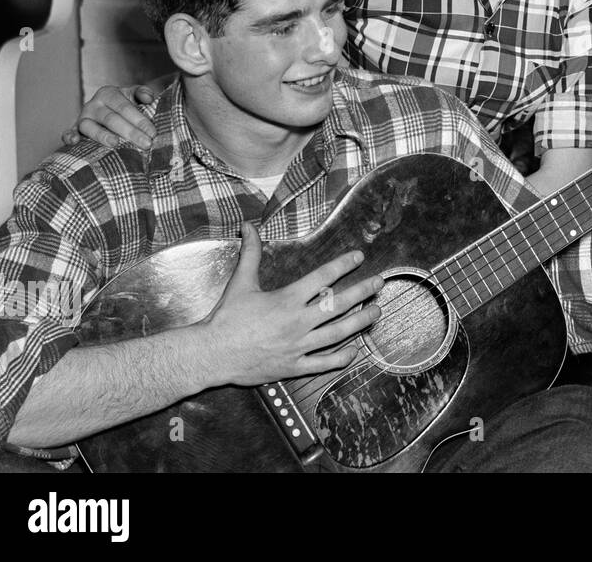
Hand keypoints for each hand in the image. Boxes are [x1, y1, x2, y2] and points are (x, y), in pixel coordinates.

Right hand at [63, 84, 157, 150]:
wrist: (105, 111)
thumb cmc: (124, 105)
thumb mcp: (133, 95)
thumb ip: (142, 93)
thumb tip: (148, 97)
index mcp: (108, 94)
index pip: (125, 107)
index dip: (139, 120)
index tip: (152, 133)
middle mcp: (94, 105)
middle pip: (111, 119)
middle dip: (130, 132)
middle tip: (146, 144)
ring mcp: (83, 118)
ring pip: (90, 126)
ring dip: (102, 135)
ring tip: (115, 143)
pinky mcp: (74, 130)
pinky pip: (69, 132)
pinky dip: (69, 136)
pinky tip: (74, 141)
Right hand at [197, 221, 384, 386]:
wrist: (211, 354)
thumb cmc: (226, 318)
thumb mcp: (240, 282)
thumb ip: (251, 253)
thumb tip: (249, 226)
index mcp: (287, 299)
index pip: (323, 277)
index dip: (343, 264)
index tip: (359, 257)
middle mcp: (298, 321)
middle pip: (339, 304)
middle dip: (363, 291)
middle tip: (380, 282)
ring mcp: (298, 345)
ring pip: (338, 333)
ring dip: (361, 321)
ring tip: (377, 311)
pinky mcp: (293, 366)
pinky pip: (323, 363)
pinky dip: (341, 358)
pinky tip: (354, 351)